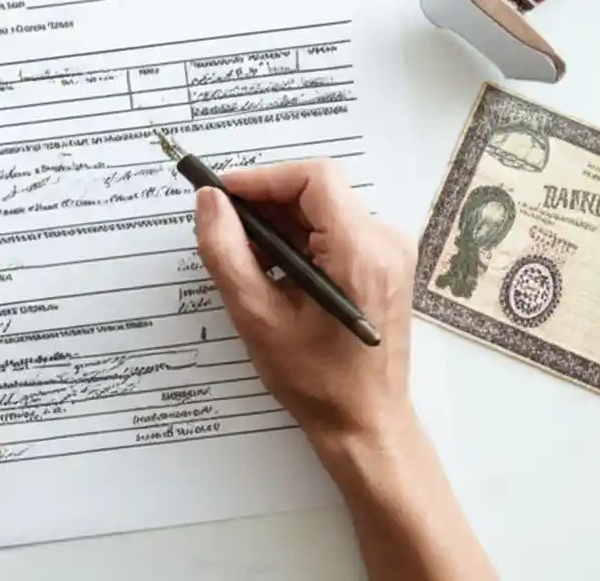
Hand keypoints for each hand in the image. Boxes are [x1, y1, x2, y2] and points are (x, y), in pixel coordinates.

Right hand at [194, 160, 416, 442]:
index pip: (313, 178)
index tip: (222, 194)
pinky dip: (301, 239)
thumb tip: (210, 202)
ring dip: (281, 223)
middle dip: (266, 203)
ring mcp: (390, 252)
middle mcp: (385, 242)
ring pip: (325, 209)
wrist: (365, 421)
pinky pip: (337, 231)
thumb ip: (227, 252)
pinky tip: (274, 270)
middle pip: (318, 191)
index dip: (262, 178)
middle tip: (225, 228)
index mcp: (361, 250)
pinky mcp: (385, 264)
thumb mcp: (257, 316)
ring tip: (246, 257)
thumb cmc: (316, 380)